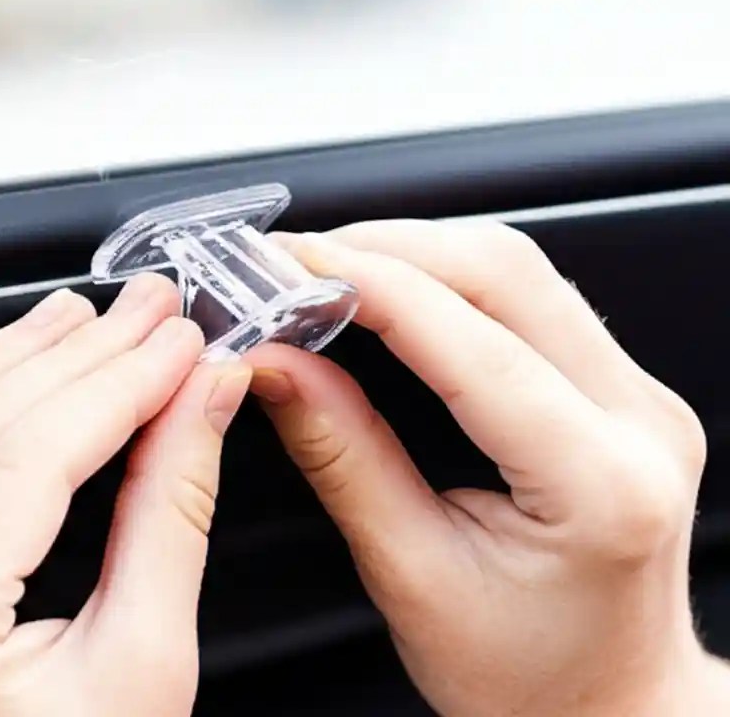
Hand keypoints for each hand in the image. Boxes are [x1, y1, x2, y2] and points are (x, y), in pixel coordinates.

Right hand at [246, 221, 726, 715]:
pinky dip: (447, 281)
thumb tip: (277, 368)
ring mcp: (641, 400)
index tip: (286, 267)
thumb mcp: (412, 576)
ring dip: (416, 253)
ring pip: (522, 270)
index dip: (370, 286)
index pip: (474, 345)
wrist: (609, 706)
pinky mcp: (620, 392)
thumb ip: (342, 460)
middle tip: (290, 261)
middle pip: (508, 272)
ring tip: (325, 272)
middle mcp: (640, 424)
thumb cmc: (527, 677)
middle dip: (387, 247)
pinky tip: (389, 293)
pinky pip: (531, 299)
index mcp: (599, 483)